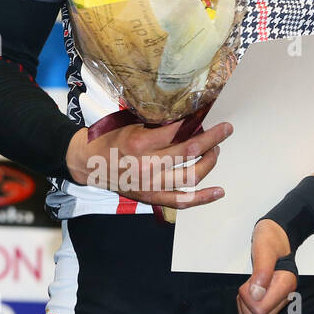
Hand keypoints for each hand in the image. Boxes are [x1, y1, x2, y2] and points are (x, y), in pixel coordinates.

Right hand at [66, 118, 231, 209]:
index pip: (177, 131)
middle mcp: (147, 165)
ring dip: (209, 161)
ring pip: (191, 175)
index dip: (197, 121)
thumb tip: (184, 116)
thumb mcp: (127, 124)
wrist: (88, 164)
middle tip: (225, 129)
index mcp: (138, 143)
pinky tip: (219, 191)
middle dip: (212, 138)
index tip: (208, 113)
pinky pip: (182, 200)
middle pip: (189, 151)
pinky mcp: (152, 197)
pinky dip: (203, 197)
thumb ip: (153, 123)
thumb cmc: (107, 140)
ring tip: (215, 150)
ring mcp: (151, 184)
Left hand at [237, 218, 297, 313]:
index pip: (260, 310)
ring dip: (245, 307)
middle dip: (245, 306)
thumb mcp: (263, 248)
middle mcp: (284, 296)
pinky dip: (246, 307)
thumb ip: (261, 271)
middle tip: (246, 286)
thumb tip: (256, 294)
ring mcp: (278, 300)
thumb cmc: (271, 239)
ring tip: (248, 287)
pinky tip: (249, 291)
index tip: (248, 282)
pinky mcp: (272, 301)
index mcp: (286, 285)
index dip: (247, 298)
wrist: (277, 235)